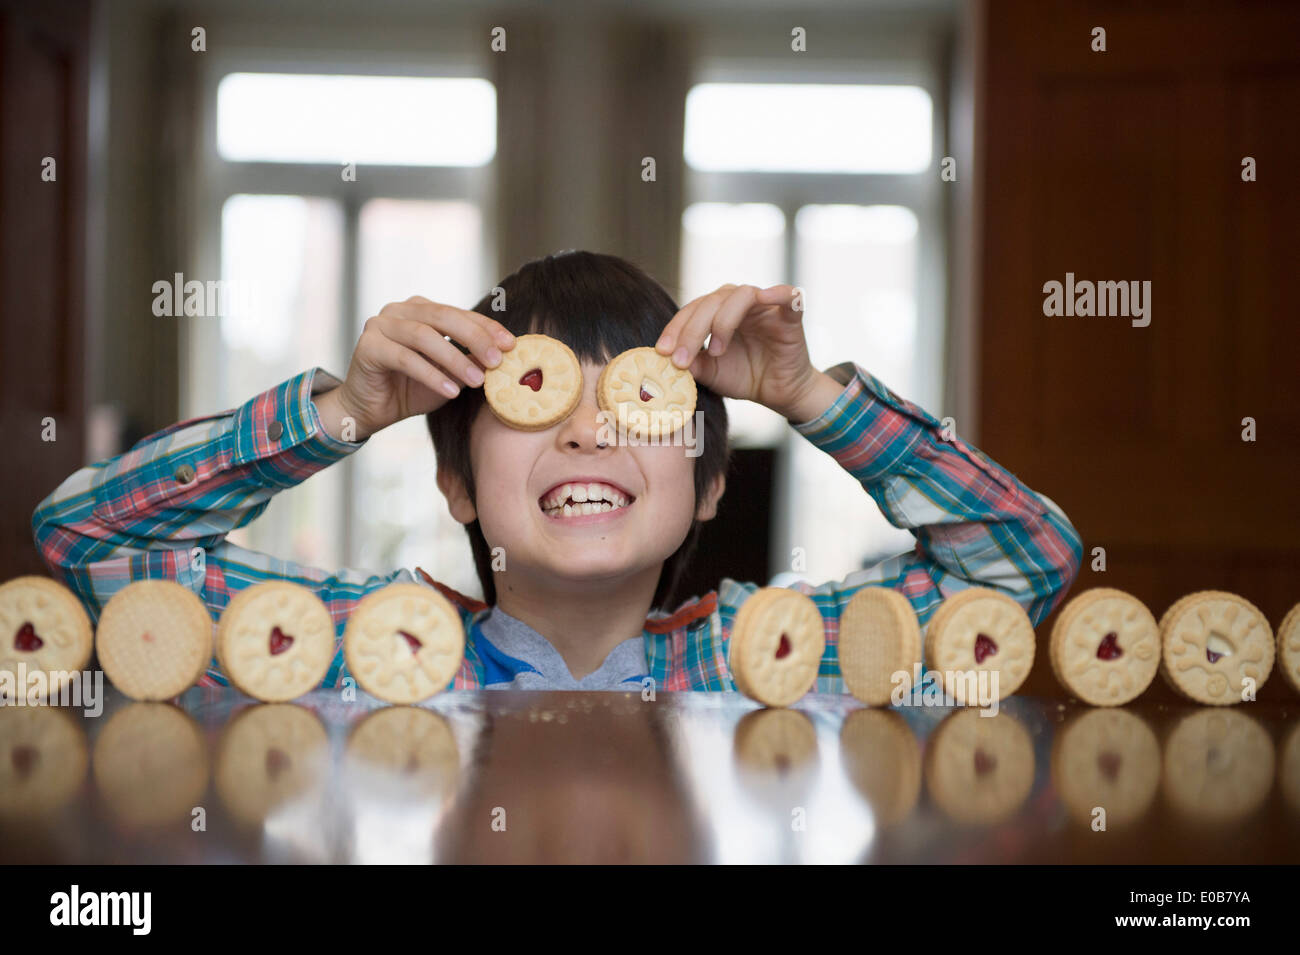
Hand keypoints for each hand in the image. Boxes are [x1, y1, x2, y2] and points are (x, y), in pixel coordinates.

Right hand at [320, 296, 514, 440]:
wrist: (371, 411)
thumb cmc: (411, 390)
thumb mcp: (449, 376)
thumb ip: (470, 362)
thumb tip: (503, 357)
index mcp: (421, 310)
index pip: (459, 313)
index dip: (487, 327)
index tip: (511, 344)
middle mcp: (399, 311)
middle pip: (443, 317)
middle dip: (474, 338)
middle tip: (496, 360)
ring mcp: (380, 325)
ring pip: (424, 336)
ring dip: (455, 359)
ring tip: (477, 381)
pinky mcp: (368, 346)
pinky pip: (405, 359)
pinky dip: (431, 375)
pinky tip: (451, 391)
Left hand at [654, 284, 828, 419]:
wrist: (779, 393)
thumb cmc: (745, 377)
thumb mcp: (711, 373)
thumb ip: (693, 364)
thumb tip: (668, 359)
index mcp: (718, 312)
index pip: (692, 310)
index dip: (675, 329)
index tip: (662, 352)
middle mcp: (739, 304)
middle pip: (711, 301)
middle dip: (691, 330)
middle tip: (680, 359)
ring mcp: (765, 307)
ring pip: (741, 295)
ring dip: (723, 321)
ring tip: (716, 351)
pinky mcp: (790, 316)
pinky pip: (788, 296)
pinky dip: (779, 293)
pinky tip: (766, 296)